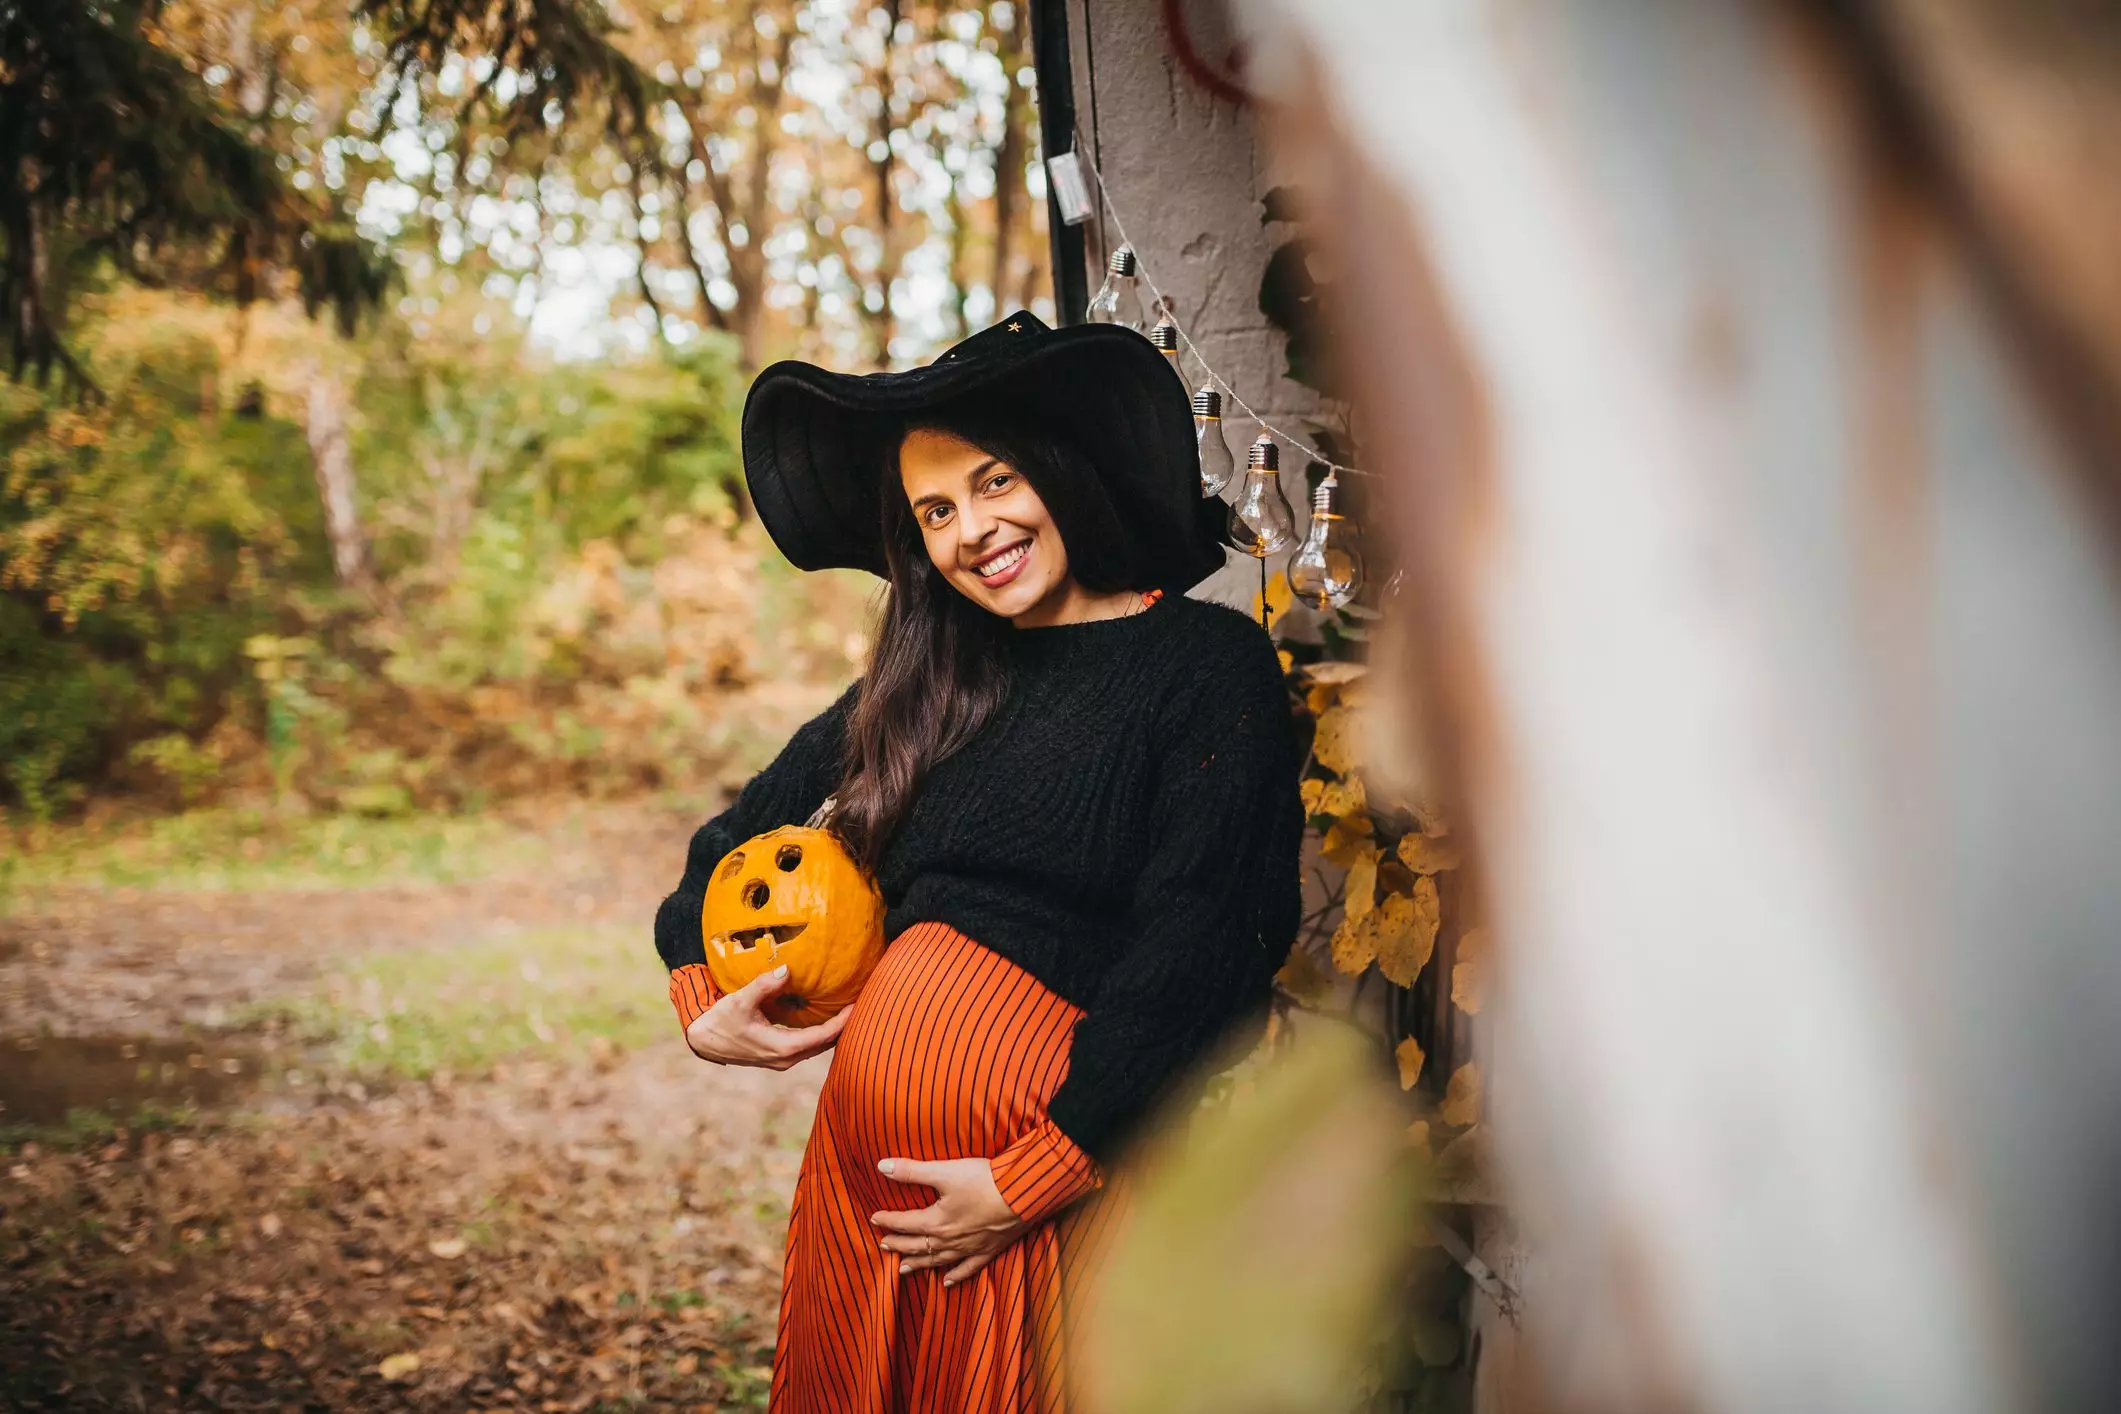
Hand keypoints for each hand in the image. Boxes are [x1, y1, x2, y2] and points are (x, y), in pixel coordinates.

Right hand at [684, 965, 849, 1068]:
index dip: (843, 1022)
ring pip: (818, 1047)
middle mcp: (787, 1059)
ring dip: (835, 1031)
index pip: (823, 1036)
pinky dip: (822, 1033)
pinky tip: (829, 1018)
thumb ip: (763, 986)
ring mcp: (783, 1060)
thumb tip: (786, 970)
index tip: (859, 1005)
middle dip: (845, 1026)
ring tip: (850, 1010)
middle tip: (862, 1003)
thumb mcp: (740, 1000)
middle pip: (826, 1044)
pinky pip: (809, 1046)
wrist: (704, 1041)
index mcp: (782, 1048)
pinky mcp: (779, 1056)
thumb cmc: (721, 1021)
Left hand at [870, 1156, 1027, 1285]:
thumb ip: (912, 1170)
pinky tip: (946, 1282)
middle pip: (917, 1245)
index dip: (887, 1220)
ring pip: (937, 1260)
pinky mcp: (988, 1250)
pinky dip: (955, 1276)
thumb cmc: (984, 1181)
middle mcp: (949, 1240)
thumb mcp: (944, 1171)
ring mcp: (968, 1248)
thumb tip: (881, 1166)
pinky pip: (967, 1269)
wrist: (1023, 1196)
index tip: (874, 1218)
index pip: (904, 1223)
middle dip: (898, 1244)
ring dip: (918, 1264)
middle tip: (883, 1245)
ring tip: (903, 1269)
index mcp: (936, 1221)